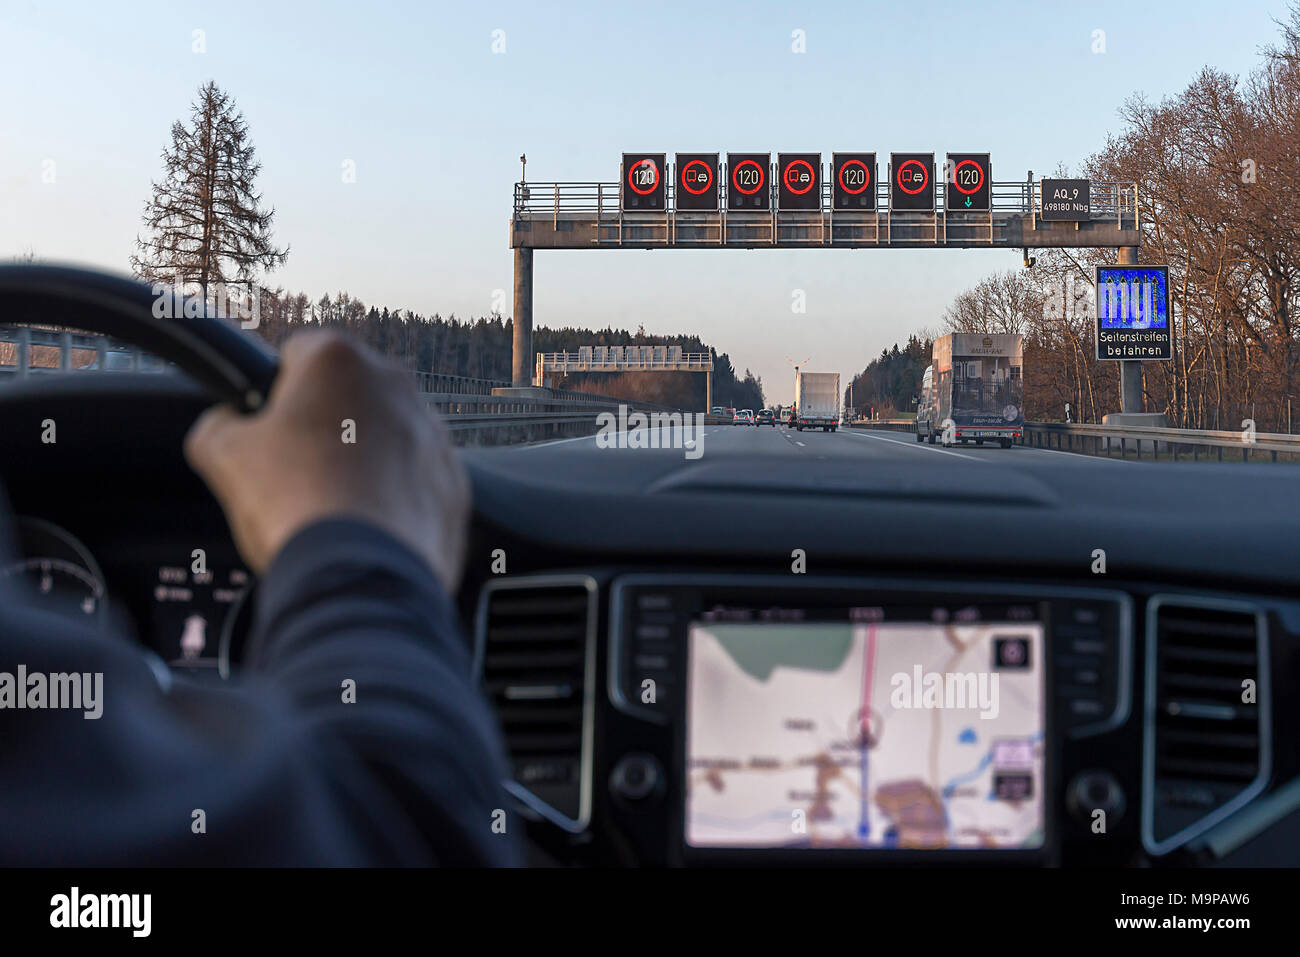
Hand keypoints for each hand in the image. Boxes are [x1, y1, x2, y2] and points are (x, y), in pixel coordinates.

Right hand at [184, 331, 468, 591]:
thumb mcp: (222, 455)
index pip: (295, 354)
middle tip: (297, 472)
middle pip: (346, 396)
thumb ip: (218, 422)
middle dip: (323, 424)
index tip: (268, 429)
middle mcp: (395, 385)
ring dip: (362, 459)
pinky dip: (394, 495)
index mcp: (338, 359)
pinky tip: (369, 524)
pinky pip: (415, 478)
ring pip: (385, 436)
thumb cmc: (295, 505)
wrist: (363, 576)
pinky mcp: (454, 479)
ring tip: (333, 504)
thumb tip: (225, 422)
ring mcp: (433, 432)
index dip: (274, 393)